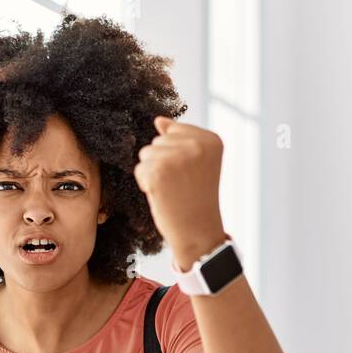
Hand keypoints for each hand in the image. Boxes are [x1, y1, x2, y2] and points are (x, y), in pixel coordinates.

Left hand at [134, 116, 227, 270]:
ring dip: (154, 174)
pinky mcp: (159, 171)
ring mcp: (177, 157)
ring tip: (172, 190)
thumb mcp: (197, 163)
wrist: (198, 232)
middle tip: (181, 185)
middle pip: (159, 141)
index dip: (177, 154)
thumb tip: (158, 120)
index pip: (175, 130)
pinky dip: (146, 185)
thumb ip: (180, 139)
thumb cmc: (197, 199)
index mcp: (211, 140)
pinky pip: (139, 169)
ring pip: (147, 154)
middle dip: (164, 163)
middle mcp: (197, 145)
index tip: (191, 174)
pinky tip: (163, 196)